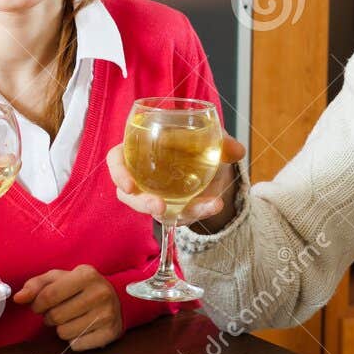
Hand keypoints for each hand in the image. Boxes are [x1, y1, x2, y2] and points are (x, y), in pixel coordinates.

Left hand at [13, 265, 123, 350]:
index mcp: (86, 275)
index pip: (49, 295)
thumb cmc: (81, 287)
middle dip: (50, 317)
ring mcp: (107, 314)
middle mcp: (100, 293)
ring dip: (61, 329)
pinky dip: (74, 340)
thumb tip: (18, 298)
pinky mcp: (110, 333)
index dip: (37, 304)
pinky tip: (81, 328)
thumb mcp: (60, 278)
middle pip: (56, 316)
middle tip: (57, 312)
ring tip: (70, 320)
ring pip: (64, 333)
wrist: (117, 298)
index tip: (38, 306)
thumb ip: (36, 285)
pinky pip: (77, 345)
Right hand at [106, 135, 245, 233]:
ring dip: (171, 212)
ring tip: (200, 207)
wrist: (214, 167)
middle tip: (159, 207)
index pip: (116, 159)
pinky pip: (180, 215)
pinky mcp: (172, 209)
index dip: (118, 172)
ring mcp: (155, 195)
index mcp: (139, 149)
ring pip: (152, 208)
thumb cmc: (198, 144)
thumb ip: (221, 142)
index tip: (128, 185)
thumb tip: (237, 150)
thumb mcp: (207, 138)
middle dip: (142, 203)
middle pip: (127, 193)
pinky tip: (215, 204)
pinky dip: (200, 210)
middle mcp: (141, 175)